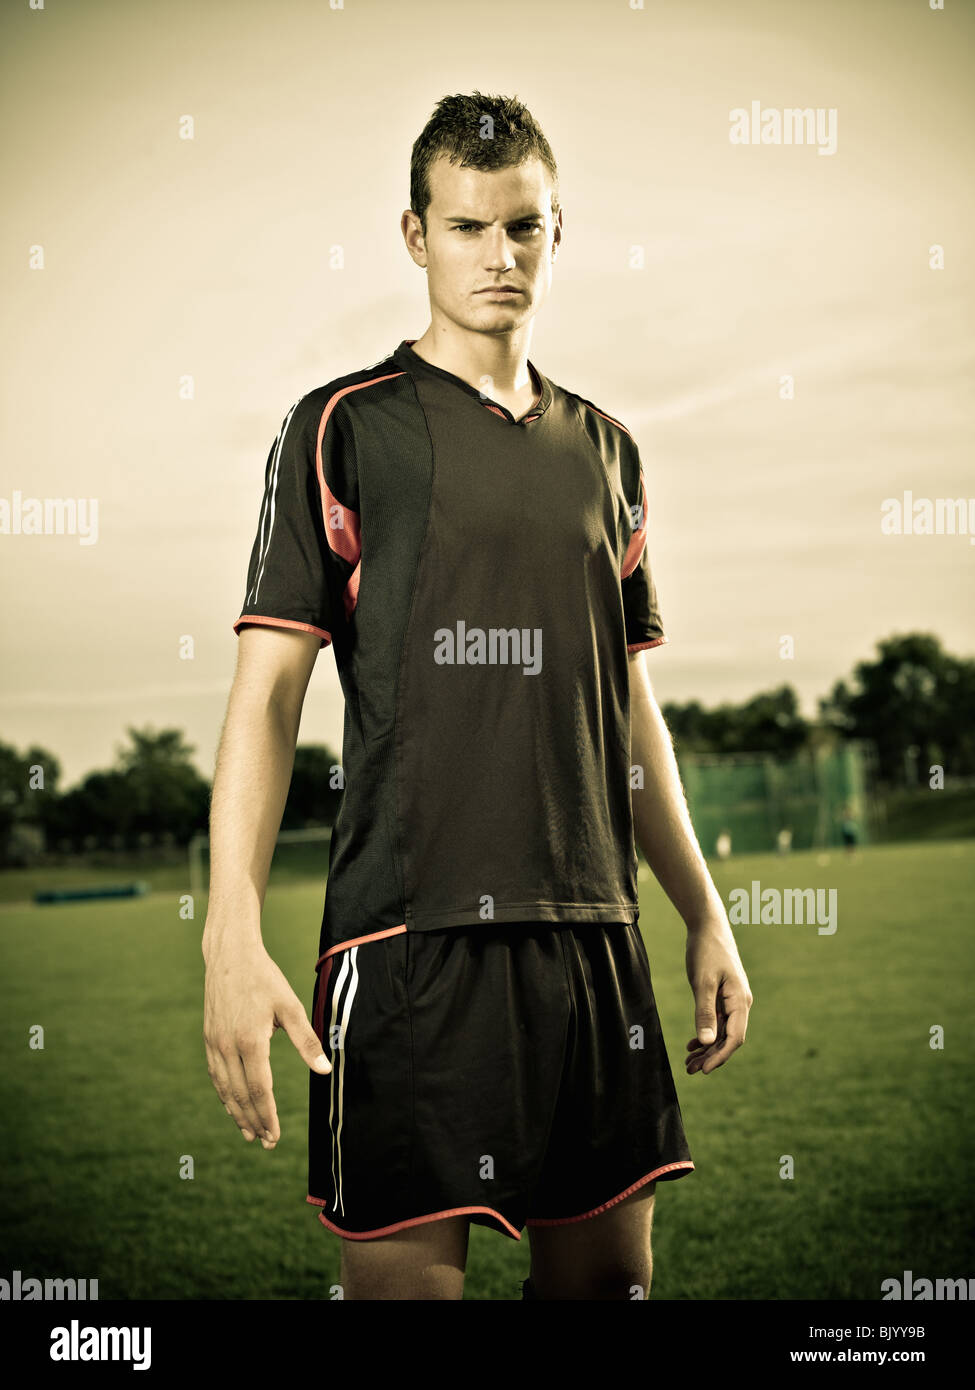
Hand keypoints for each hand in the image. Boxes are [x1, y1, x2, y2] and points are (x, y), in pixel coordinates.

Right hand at [203, 938, 330, 1147]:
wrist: (229, 956)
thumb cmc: (265, 978)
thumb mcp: (290, 1006)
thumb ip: (306, 1040)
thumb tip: (324, 1070)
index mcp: (250, 1041)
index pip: (260, 1090)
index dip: (268, 1116)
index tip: (275, 1136)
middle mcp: (228, 1047)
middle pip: (241, 1095)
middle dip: (254, 1122)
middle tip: (266, 1143)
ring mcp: (214, 1044)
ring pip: (225, 1089)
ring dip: (237, 1114)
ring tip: (249, 1133)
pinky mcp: (209, 1039)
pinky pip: (216, 1075)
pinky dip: (225, 1095)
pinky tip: (232, 1105)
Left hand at [684, 918, 752, 1074]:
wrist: (707, 926)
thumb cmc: (706, 951)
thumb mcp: (702, 982)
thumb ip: (705, 1012)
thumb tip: (707, 1042)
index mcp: (740, 1000)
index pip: (735, 1037)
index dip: (720, 1056)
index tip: (703, 1069)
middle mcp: (741, 1003)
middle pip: (729, 1038)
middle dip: (711, 1056)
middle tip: (690, 1070)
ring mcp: (733, 999)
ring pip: (723, 1031)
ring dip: (707, 1048)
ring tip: (689, 1062)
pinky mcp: (723, 995)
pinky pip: (718, 1021)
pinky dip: (707, 1033)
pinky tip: (693, 1044)